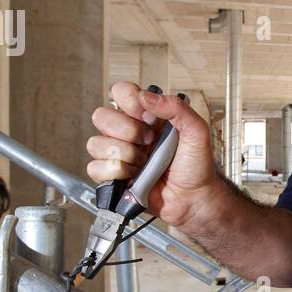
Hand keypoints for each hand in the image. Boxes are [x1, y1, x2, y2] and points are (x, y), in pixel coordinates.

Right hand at [85, 80, 215, 225]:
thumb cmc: (196, 166)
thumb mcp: (196, 131)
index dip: (129, 101)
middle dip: (127, 130)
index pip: (120, 92)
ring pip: (96, 143)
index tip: (148, 117)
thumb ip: (176, 108)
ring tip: (143, 162)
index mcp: (146, 116)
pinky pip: (94, 168)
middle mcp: (128, 132)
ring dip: (124, 154)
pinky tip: (133, 175)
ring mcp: (119, 153)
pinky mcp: (113, 176)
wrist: (194, 199)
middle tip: (149, 142)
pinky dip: (114, 172)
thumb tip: (146, 96)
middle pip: (101, 116)